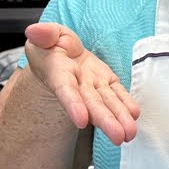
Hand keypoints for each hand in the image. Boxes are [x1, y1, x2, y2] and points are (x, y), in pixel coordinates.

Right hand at [23, 23, 139, 144]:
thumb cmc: (51, 46)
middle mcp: (76, 84)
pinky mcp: (106, 82)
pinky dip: (125, 104)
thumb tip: (35, 30)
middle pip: (91, 103)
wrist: (61, 54)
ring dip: (119, 118)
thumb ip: (44, 34)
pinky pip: (116, 94)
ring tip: (130, 133)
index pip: (65, 90)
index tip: (81, 121)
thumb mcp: (46, 35)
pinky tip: (134, 114)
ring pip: (107, 102)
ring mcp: (92, 85)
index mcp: (58, 72)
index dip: (73, 104)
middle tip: (118, 137)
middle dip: (105, 120)